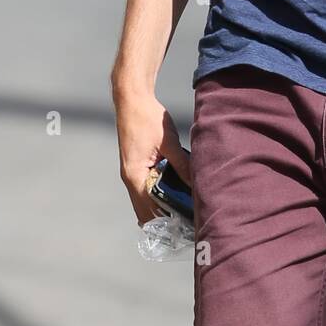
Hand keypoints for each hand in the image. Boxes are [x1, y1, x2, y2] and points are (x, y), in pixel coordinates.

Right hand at [113, 88, 192, 226]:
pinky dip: (157, 195)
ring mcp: (130, 172)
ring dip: (160, 207)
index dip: (165, 220)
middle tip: (186, 223)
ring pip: (144, 200)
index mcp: (134, 176)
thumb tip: (197, 183)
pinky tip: (174, 194)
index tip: (184, 226)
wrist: (131, 99)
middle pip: (144, 210)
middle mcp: (129, 178)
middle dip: (163, 218)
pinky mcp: (134, 165)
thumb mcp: (169, 142)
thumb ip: (182, 164)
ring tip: (182, 212)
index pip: (149, 209)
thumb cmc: (148, 118)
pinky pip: (145, 188)